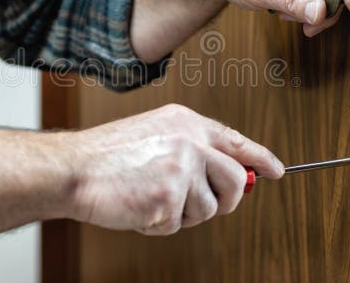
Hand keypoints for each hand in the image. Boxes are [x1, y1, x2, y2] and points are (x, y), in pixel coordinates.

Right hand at [65, 104, 283, 234]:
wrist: (74, 168)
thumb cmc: (108, 155)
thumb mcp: (155, 134)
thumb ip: (192, 148)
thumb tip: (228, 173)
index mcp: (186, 123)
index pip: (235, 140)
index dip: (259, 157)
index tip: (275, 170)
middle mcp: (190, 142)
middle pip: (234, 181)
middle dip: (224, 200)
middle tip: (200, 204)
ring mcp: (182, 170)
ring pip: (207, 210)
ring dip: (181, 214)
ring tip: (151, 197)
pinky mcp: (170, 199)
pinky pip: (178, 225)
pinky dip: (158, 225)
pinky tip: (139, 207)